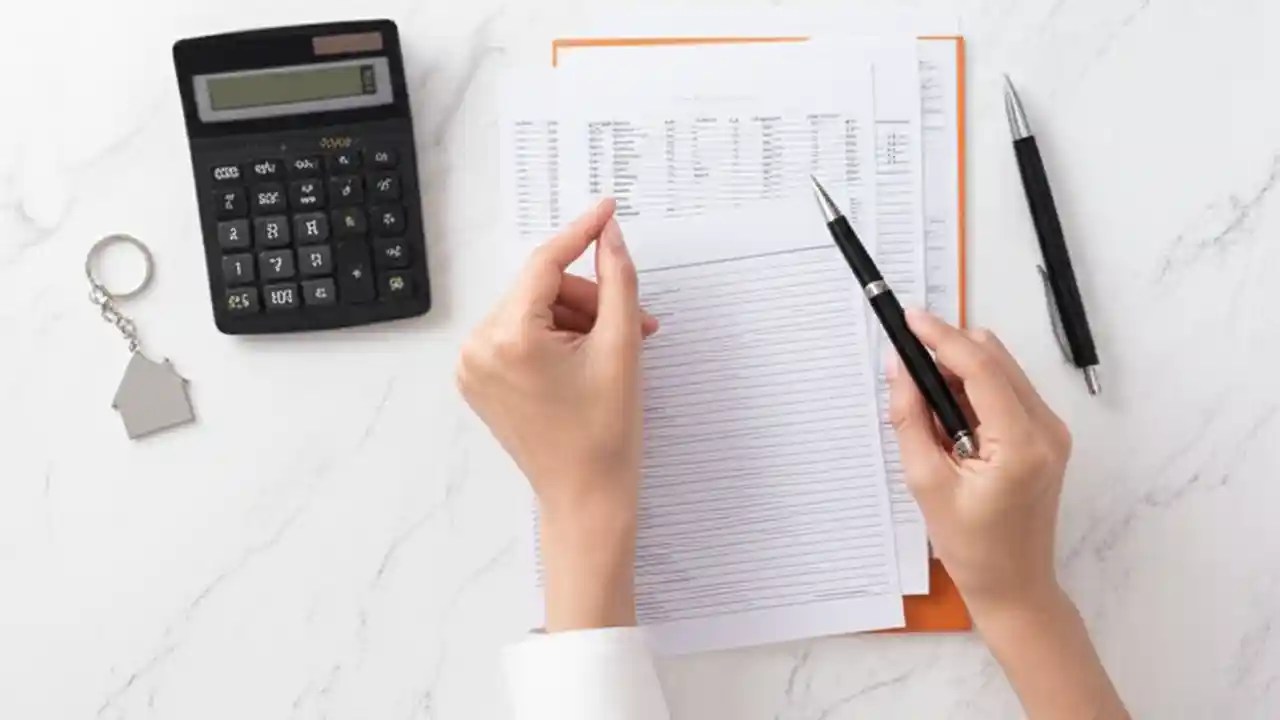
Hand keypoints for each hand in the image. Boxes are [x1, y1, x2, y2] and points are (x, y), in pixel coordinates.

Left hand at [457, 198, 656, 630]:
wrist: (586, 498)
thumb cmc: (606, 434)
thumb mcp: (622, 347)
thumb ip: (617, 280)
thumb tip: (610, 234)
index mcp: (508, 338)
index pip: (545, 264)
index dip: (581, 234)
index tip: (607, 210)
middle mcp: (478, 347)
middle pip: (541, 290)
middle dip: (591, 300)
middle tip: (638, 323)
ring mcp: (472, 366)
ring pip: (533, 311)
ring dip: (577, 320)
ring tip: (616, 350)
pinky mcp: (478, 380)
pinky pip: (520, 335)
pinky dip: (555, 338)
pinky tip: (586, 361)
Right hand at [889, 310, 1126, 719]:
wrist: (1015, 585)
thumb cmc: (971, 546)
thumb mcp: (926, 482)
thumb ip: (910, 417)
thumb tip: (898, 366)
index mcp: (1021, 442)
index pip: (980, 368)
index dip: (941, 337)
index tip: (909, 318)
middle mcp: (1047, 428)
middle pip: (994, 358)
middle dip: (948, 353)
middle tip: (907, 368)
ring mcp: (1052, 430)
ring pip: (1000, 370)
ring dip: (959, 374)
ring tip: (929, 414)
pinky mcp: (1047, 435)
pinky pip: (1007, 391)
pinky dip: (974, 392)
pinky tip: (951, 423)